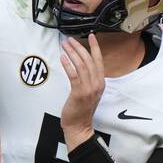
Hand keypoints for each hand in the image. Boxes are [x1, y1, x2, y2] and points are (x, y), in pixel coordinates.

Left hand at [60, 33, 104, 149]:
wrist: (79, 126)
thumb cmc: (81, 110)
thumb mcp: (89, 92)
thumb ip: (88, 80)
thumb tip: (81, 65)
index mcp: (100, 83)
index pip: (99, 61)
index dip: (95, 47)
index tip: (91, 36)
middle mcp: (97, 84)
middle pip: (89, 60)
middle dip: (79, 47)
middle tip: (71, 39)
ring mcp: (89, 89)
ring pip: (82, 66)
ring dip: (72, 53)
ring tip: (65, 45)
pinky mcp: (79, 93)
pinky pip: (74, 76)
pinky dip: (68, 65)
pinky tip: (63, 58)